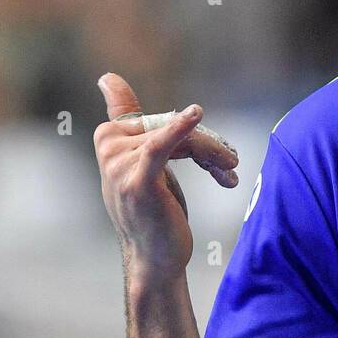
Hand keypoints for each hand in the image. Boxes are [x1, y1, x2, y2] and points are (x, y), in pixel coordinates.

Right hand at [93, 73, 239, 282]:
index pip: (150, 115)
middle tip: (230, 163)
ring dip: (214, 153)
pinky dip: (180, 129)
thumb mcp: (148, 164)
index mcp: (109, 137)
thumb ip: (139, 126)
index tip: (108, 79)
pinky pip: (162, 145)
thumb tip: (108, 80)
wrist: (156, 258)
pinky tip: (195, 114)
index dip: (158, 113)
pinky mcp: (137, 179)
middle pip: (172, 124)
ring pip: (183, 138)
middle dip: (206, 145)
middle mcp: (108, 145)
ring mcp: (118, 163)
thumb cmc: (155, 211)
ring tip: (229, 170)